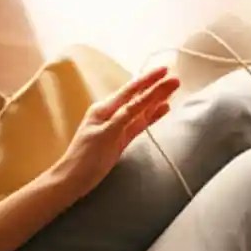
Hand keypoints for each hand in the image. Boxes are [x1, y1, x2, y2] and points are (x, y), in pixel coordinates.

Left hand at [53, 67, 180, 196]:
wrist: (74, 180)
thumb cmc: (86, 158)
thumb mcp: (106, 135)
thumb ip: (124, 117)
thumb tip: (141, 100)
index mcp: (104, 109)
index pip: (130, 91)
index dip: (148, 80)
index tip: (165, 71)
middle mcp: (111, 114)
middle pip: (138, 98)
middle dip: (156, 89)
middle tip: (176, 80)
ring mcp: (117, 127)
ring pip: (140, 111)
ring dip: (156, 101)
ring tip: (173, 91)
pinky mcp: (121, 140)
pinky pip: (139, 124)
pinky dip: (151, 117)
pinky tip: (163, 110)